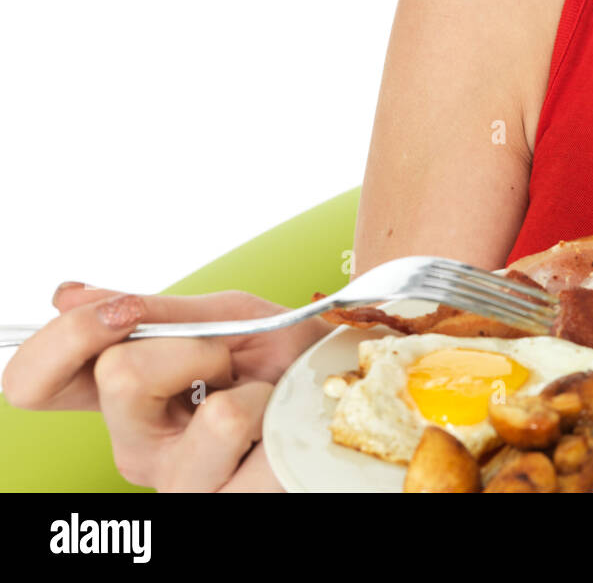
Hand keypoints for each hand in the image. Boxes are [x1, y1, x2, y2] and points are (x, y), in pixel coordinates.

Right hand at [1, 284, 333, 491]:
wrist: (349, 389)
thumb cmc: (289, 360)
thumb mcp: (228, 319)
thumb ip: (156, 312)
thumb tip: (67, 296)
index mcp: (126, 400)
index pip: (35, 384)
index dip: (62, 340)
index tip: (117, 311)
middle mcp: (139, 448)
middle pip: (117, 376)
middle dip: (190, 344)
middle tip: (227, 358)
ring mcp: (180, 484)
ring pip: (200, 410)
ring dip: (248, 383)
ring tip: (264, 399)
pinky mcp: (223, 502)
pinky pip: (240, 426)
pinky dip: (272, 407)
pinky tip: (278, 426)